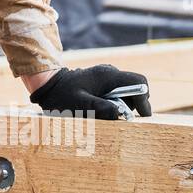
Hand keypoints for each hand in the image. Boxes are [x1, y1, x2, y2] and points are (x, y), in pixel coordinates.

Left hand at [28, 65, 151, 119]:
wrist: (48, 85)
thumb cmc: (61, 96)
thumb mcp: (80, 105)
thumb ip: (100, 108)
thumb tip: (119, 113)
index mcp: (108, 76)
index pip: (139, 83)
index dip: (144, 100)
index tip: (142, 116)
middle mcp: (110, 73)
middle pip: (135, 88)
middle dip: (133, 104)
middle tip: (121, 118)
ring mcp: (107, 76)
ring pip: (126, 92)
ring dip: (122, 105)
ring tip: (105, 114)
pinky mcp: (102, 82)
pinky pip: (117, 93)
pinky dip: (115, 103)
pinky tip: (101, 110)